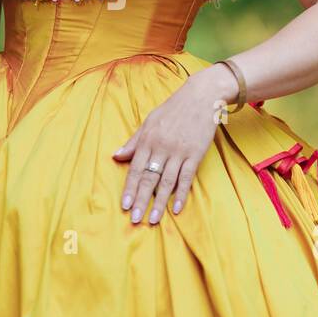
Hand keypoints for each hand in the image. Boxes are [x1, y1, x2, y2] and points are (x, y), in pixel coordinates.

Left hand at [112, 64, 236, 223]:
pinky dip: (181, 193)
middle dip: (141, 200)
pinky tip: (176, 208)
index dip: (129, 188)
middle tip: (135, 220)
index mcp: (148, 139)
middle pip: (148, 179)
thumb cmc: (173, 109)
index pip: (135, 168)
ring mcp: (179, 152)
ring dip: (159, 202)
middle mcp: (161, 147)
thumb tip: (116, 156)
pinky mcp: (195, 154)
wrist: (201, 96)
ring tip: (152, 219)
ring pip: (166, 182)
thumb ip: (134, 141)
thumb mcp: (149, 121)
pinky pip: (186, 177)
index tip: (125, 205)